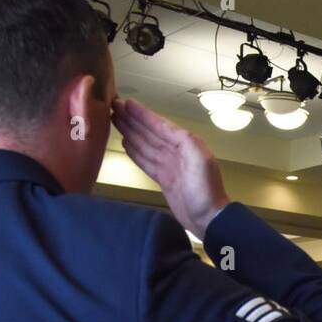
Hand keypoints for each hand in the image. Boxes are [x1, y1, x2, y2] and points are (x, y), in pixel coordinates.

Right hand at [112, 98, 230, 240]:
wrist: (208, 218)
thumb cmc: (204, 187)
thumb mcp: (198, 157)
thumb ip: (182, 138)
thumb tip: (161, 124)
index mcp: (185, 143)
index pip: (159, 124)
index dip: (142, 114)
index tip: (124, 103)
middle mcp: (176, 151)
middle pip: (150, 132)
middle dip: (133, 120)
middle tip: (113, 107)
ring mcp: (169, 166)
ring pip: (146, 144)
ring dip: (131, 132)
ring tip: (115, 121)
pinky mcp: (164, 179)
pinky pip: (146, 161)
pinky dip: (135, 151)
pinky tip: (125, 143)